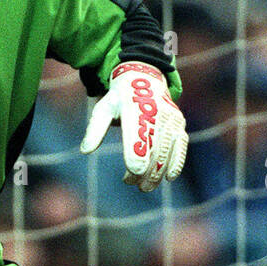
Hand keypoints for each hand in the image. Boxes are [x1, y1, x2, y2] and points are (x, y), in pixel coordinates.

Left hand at [80, 61, 188, 192]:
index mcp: (134, 109)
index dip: (135, 160)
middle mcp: (155, 113)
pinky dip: (177, 162)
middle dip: (145, 173)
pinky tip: (169, 177)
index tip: (130, 176)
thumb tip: (85, 150)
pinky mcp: (178, 124)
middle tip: (135, 185)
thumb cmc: (119, 99)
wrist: (144, 79)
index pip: (136, 139)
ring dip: (157, 173)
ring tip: (146, 186)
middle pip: (153, 150)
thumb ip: (95, 129)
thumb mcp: (103, 109)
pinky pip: (181, 145)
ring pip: (167, 151)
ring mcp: (169, 119)